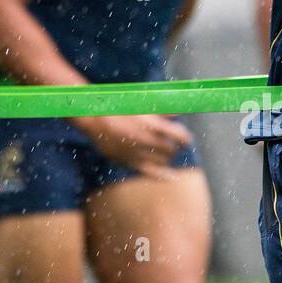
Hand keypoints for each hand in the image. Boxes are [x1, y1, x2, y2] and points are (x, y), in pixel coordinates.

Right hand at [74, 113, 192, 178]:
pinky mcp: (130, 162)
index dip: (185, 138)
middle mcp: (147, 140)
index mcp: (152, 125)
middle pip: (171, 149)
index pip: (179, 136)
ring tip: (163, 152)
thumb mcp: (141, 105)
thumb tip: (180, 113)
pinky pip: (151, 172)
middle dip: (174, 146)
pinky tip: (172, 177)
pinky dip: (163, 175)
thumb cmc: (119, 109)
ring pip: (163, 160)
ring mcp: (139, 153)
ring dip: (166, 156)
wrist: (96, 121)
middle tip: (171, 143)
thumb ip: (162, 111)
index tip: (185, 140)